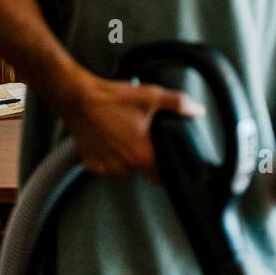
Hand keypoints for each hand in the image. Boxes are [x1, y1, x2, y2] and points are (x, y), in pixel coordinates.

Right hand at [61, 72, 203, 180]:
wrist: (77, 98)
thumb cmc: (111, 99)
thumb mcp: (151, 97)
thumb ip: (179, 104)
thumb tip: (198, 110)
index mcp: (141, 155)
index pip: (162, 177)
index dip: (168, 169)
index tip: (168, 161)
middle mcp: (124, 166)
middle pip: (145, 171)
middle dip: (148, 159)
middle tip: (144, 138)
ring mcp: (106, 167)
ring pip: (126, 168)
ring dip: (129, 157)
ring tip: (125, 134)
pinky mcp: (92, 164)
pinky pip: (108, 165)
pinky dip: (111, 156)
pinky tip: (111, 138)